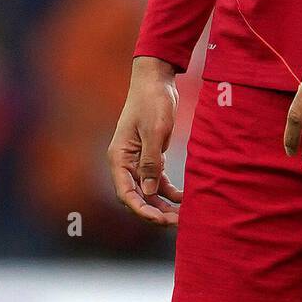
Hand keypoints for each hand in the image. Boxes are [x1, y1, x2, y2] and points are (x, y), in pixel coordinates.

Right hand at [107, 57, 182, 225]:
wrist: (157, 79)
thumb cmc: (152, 101)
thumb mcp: (154, 131)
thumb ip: (151, 162)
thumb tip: (148, 192)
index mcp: (119, 157)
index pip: (125, 192)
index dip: (141, 210)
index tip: (158, 219)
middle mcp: (126, 161)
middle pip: (137, 196)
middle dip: (154, 211)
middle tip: (174, 222)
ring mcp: (138, 159)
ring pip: (148, 190)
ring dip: (162, 204)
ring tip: (180, 216)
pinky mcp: (151, 154)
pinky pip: (157, 179)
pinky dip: (168, 190)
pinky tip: (181, 198)